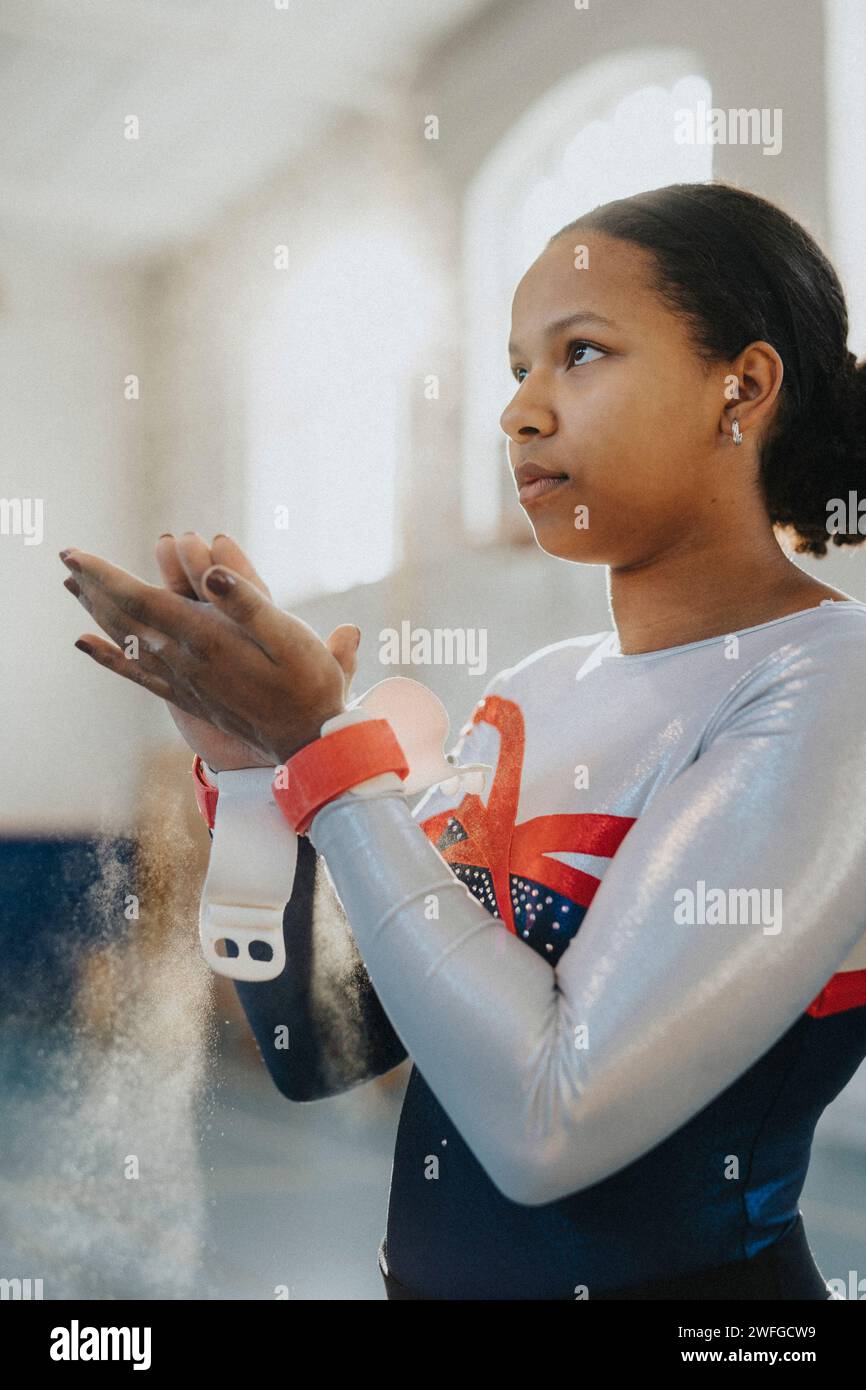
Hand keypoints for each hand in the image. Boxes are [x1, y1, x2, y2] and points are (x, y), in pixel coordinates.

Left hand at [60, 541, 357, 765]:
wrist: (306, 742)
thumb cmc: (308, 686)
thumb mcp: (290, 636)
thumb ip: (249, 602)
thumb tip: (212, 573)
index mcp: (207, 641)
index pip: (142, 601)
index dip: (105, 575)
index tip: (74, 553)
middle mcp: (185, 661)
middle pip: (126, 617)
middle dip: (94, 585)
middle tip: (65, 558)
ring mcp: (183, 681)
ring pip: (127, 640)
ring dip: (96, 610)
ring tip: (72, 587)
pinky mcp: (188, 696)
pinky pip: (136, 672)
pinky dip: (108, 655)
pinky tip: (87, 644)